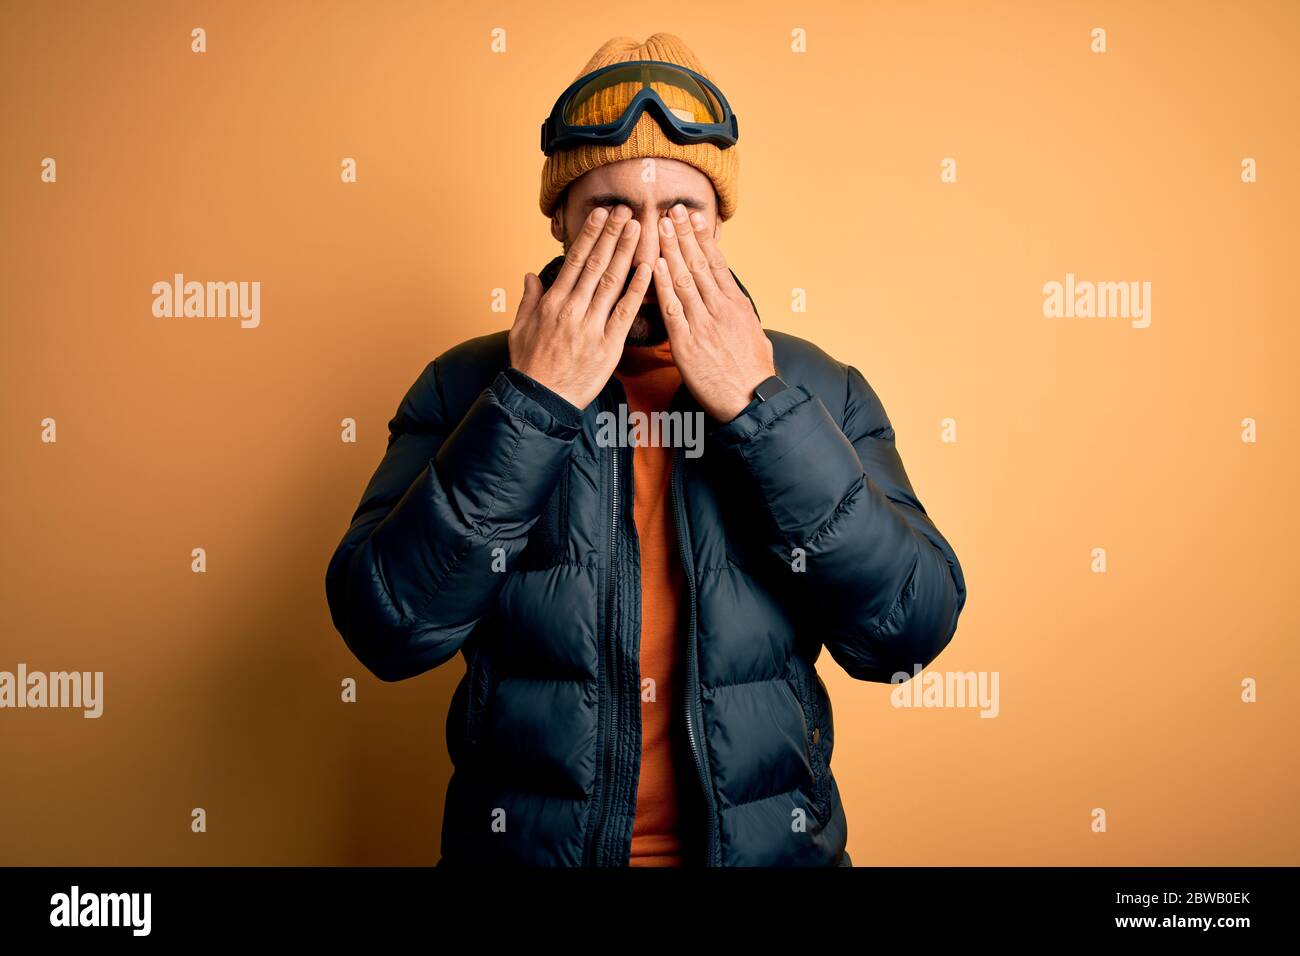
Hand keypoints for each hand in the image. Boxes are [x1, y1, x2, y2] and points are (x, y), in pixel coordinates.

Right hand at [509, 204, 651, 408]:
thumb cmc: (530, 367)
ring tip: (638, 229)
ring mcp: (591, 326)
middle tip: (626, 211)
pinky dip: (637, 289)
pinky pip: (626, 313)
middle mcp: (572, 309)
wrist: (541, 400)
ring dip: (626, 252)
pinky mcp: (608, 345)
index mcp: (552, 302)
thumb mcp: (520, 330)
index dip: (590, 235)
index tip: (600, 215)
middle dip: (611, 235)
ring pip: (612, 282)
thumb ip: (528, 300)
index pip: (575, 261)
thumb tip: (530, 275)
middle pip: (596, 264)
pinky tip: (648, 269)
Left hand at [652, 203, 775, 421]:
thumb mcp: (754, 336)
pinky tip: (655, 265)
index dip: (704, 238)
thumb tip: (735, 300)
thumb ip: (740, 314)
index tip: (695, 218)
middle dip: (684, 235)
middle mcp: (720, 309)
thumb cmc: (754, 374)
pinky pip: (672, 308)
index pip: (717, 264)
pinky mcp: (687, 344)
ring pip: (684, 279)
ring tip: (660, 226)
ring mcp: (703, 324)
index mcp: (736, 305)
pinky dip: (663, 284)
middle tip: (672, 210)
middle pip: (698, 264)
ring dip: (670, 250)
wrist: (753, 401)